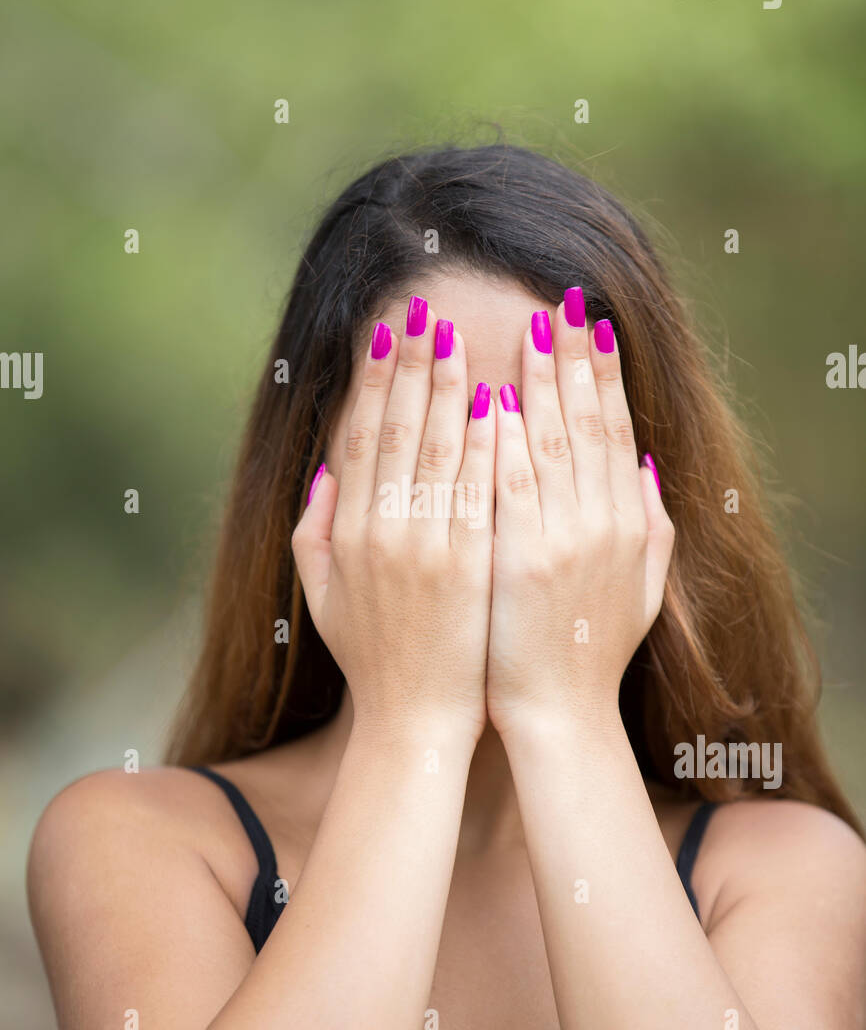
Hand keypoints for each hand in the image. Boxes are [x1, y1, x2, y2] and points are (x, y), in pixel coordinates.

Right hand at [292, 303, 494, 746]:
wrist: (416, 719)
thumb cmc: (373, 656)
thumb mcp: (322, 594)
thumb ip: (314, 530)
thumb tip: (327, 470)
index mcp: (346, 531)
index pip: (362, 437)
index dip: (373, 381)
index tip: (386, 335)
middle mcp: (381, 531)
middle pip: (398, 429)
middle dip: (412, 364)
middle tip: (425, 310)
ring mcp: (426, 546)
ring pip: (437, 448)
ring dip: (448, 387)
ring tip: (459, 336)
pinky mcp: (470, 565)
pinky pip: (478, 490)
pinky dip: (484, 444)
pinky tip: (495, 401)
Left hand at [486, 293, 674, 738]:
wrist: (556, 712)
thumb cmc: (591, 650)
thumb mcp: (642, 587)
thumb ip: (652, 525)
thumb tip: (647, 465)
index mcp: (627, 523)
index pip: (613, 430)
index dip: (604, 374)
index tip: (592, 324)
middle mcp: (599, 523)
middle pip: (583, 422)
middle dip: (572, 357)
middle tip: (560, 300)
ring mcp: (558, 540)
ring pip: (545, 442)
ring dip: (534, 381)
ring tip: (523, 328)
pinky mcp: (515, 559)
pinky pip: (504, 484)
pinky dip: (498, 440)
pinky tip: (488, 396)